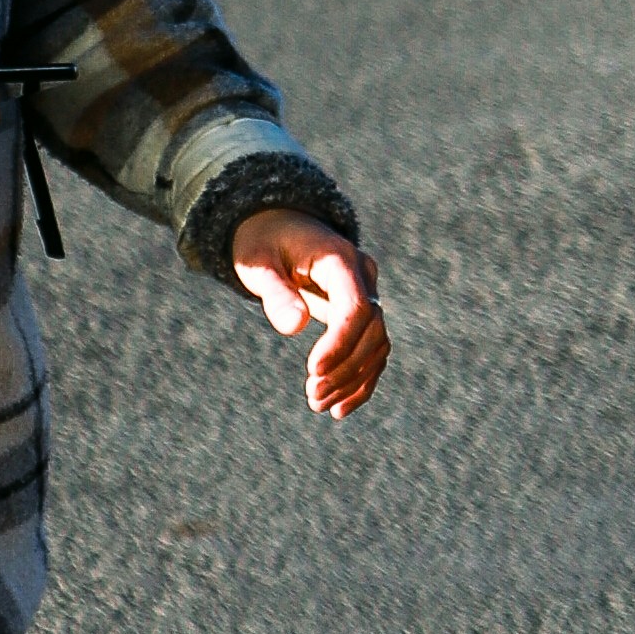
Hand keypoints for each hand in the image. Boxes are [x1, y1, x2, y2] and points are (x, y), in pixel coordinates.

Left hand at [230, 211, 387, 417]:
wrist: (276, 225)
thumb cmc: (262, 243)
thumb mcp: (257, 263)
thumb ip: (275, 292)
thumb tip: (295, 326)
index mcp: (340, 259)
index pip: (357, 306)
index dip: (340, 342)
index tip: (314, 370)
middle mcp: (363, 276)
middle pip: (371, 330)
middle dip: (345, 368)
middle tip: (313, 396)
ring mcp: (367, 294)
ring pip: (377, 345)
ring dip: (353, 380)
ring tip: (319, 405)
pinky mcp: (362, 314)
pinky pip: (372, 350)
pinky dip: (361, 380)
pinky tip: (340, 408)